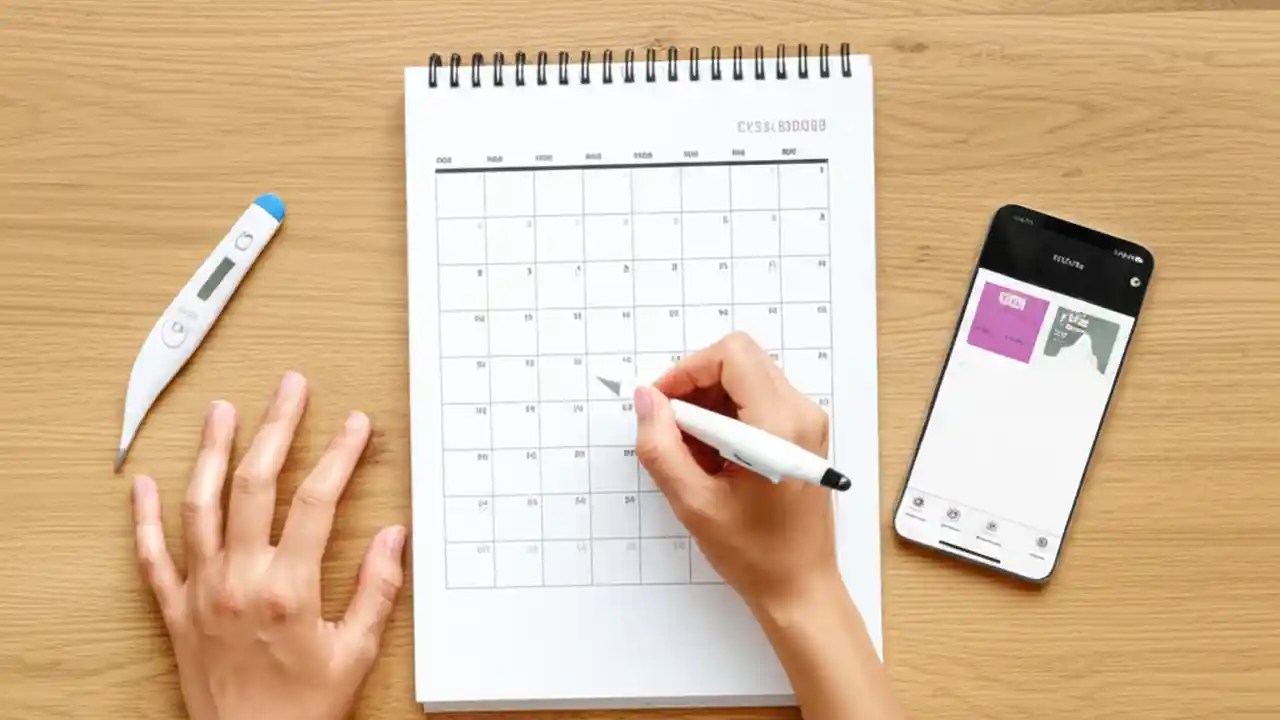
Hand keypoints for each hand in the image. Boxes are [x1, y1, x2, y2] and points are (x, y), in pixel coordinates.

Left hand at [130, 371, 405, 719]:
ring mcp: (202, 591)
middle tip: (289, 388)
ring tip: (222, 411)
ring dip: (212, 452)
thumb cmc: (303, 711)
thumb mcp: (357, 653)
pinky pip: (153, 556)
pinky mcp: (176, 611)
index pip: (318, 500)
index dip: (339, 454)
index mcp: (289, 588)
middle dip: (277, 428)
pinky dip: (145, 518)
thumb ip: (379, 590)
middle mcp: (240, 580)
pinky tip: (143, 483)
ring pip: (202, 505)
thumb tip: (397, 536)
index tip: (354, 424)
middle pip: (257, 484)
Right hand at [634, 332, 837, 614]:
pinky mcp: (802, 434)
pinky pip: (758, 401)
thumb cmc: (756, 554)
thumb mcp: (694, 503)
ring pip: (746, 378)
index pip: (731, 356)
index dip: (687, 371)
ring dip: (709, 404)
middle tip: (672, 428)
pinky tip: (713, 459)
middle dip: (696, 386)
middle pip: (739, 361)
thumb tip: (646, 400)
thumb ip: (661, 446)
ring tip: (693, 453)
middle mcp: (801, 415)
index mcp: (779, 427)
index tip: (662, 404)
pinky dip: (727, 417)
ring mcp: (806, 423)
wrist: (800, 587)